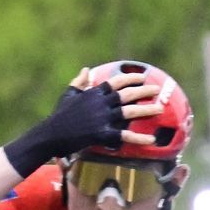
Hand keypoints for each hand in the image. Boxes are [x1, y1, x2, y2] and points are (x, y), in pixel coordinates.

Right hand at [5, 67, 161, 175]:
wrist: (50, 135)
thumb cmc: (58, 116)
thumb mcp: (68, 95)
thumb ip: (79, 82)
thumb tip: (86, 69)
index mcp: (94, 93)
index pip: (116, 82)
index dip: (131, 78)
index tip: (142, 76)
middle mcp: (100, 103)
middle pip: (127, 94)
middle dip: (144, 91)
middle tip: (157, 90)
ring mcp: (102, 118)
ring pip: (129, 111)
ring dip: (146, 110)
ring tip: (160, 109)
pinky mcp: (101, 133)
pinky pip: (124, 135)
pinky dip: (139, 138)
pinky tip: (151, 140)